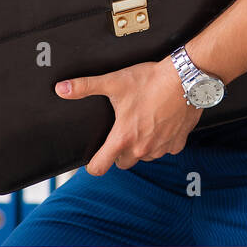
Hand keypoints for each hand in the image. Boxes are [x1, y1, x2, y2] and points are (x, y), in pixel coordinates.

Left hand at [56, 59, 201, 174]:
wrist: (185, 79)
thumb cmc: (150, 81)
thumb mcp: (114, 82)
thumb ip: (85, 86)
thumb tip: (61, 88)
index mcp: (123, 138)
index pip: (100, 167)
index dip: (93, 166)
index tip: (92, 161)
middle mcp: (142, 148)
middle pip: (123, 163)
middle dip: (119, 153)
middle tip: (121, 133)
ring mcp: (161, 147)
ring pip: (146, 157)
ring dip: (141, 148)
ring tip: (142, 126)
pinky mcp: (178, 142)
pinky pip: (166, 150)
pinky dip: (162, 142)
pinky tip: (161, 125)